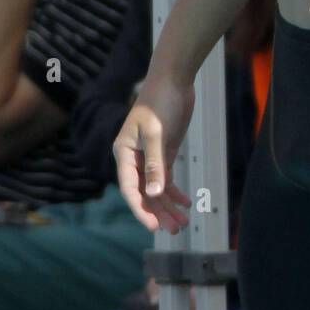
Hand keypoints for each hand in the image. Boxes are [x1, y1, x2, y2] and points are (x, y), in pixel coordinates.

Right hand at [114, 78, 194, 232]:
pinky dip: (175, 192)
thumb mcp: (158, 134)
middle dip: (159, 212)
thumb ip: (156, 164)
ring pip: (156, 188)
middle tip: (175, 230)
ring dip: (168, 206)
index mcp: (124, 153)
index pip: (130, 188)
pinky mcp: (163, 152)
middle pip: (144, 192)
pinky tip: (186, 204)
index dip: (141, 210)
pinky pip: (166, 178)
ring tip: (183, 224)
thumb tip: (153, 194)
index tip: (154, 226)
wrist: (174, 79)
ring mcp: (149, 156)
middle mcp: (133, 158)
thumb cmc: (161, 103)